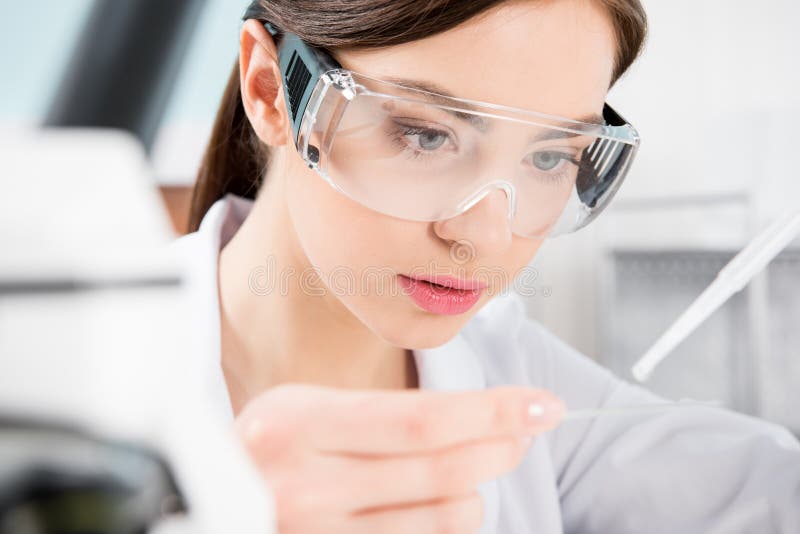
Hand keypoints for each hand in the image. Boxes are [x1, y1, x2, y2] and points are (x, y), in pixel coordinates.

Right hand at [235, 383, 563, 533]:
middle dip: (503, 446)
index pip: (420, 418)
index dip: (493, 411)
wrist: (215, 497)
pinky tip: (449, 503)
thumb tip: (483, 416)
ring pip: (443, 517)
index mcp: (297, 423)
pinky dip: (451, 522)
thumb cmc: (271, 448)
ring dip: (478, 491)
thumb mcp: (307, 408)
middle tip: (527, 431)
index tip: (542, 403)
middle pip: (441, 468)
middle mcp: (304, 485)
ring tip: (474, 470)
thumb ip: (384, 414)